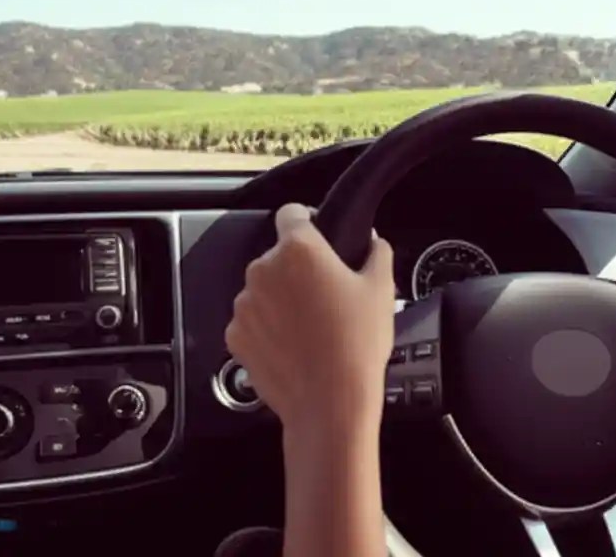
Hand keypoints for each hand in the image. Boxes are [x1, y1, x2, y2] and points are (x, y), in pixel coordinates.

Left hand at [226, 203, 395, 434]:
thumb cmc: (356, 346)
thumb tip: (372, 241)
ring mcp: (244, 304)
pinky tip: (294, 346)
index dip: (308, 220)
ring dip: (281, 300)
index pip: (292, 213)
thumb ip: (376, 252)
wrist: (330, 403)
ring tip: (311, 327)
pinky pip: (252, 321)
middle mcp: (263, 270)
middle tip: (327, 296)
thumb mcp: (381, 290)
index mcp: (299, 250)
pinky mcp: (235, 336)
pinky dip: (268, 329)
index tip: (318, 234)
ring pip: (264, 290)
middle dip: (298, 270)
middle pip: (279, 256)